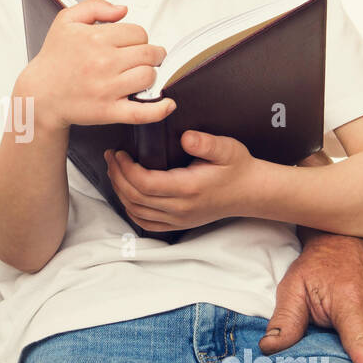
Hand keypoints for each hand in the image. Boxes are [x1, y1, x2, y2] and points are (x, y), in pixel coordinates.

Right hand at [20, 0, 172, 131]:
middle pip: (149, 53)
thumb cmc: (53, 60)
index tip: (131, 44)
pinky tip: (167, 104)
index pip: (138, 32)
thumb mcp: (66, 21)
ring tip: (141, 76)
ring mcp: (107, 88)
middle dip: (151, 55)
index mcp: (96, 38)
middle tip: (145, 58)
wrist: (39, 94)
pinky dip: (159, 109)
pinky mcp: (108, 111)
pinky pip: (141, 111)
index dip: (138, 37)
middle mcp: (103, 62)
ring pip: (149, 77)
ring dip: (150, 76)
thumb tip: (122, 10)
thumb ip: (94, 5)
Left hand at [106, 129, 262, 230]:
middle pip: (135, 198)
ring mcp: (179, 219)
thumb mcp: (227, 148)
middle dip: (117, 176)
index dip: (126, 169)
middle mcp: (181, 208)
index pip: (146, 183)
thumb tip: (186, 138)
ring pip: (136, 211)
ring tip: (115, 171)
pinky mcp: (179, 224)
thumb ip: (206, 143)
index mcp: (189, 188)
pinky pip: (146, 223)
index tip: (119, 153)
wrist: (251, 192)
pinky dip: (130, 210)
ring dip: (120, 191)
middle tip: (111, 158)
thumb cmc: (237, 168)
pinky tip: (126, 194)